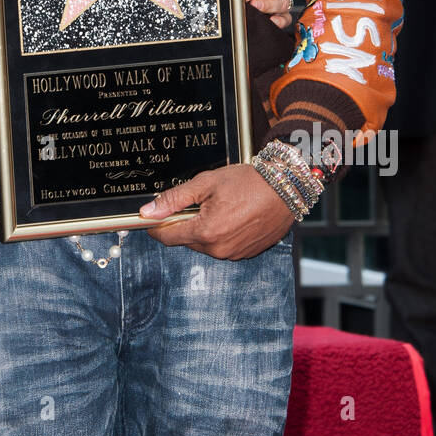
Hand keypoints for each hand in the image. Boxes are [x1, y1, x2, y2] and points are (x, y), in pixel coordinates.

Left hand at [138, 162, 294, 257]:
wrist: (285, 188)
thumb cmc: (249, 182)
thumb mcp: (206, 183)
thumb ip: (174, 198)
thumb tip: (149, 211)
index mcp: (206, 232)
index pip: (168, 237)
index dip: (156, 227)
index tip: (151, 219)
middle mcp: (219, 249)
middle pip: (186, 241)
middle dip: (185, 223)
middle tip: (197, 202)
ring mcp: (234, 254)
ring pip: (205, 244)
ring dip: (205, 229)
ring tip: (220, 206)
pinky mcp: (247, 254)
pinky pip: (224, 247)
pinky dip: (222, 234)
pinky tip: (232, 215)